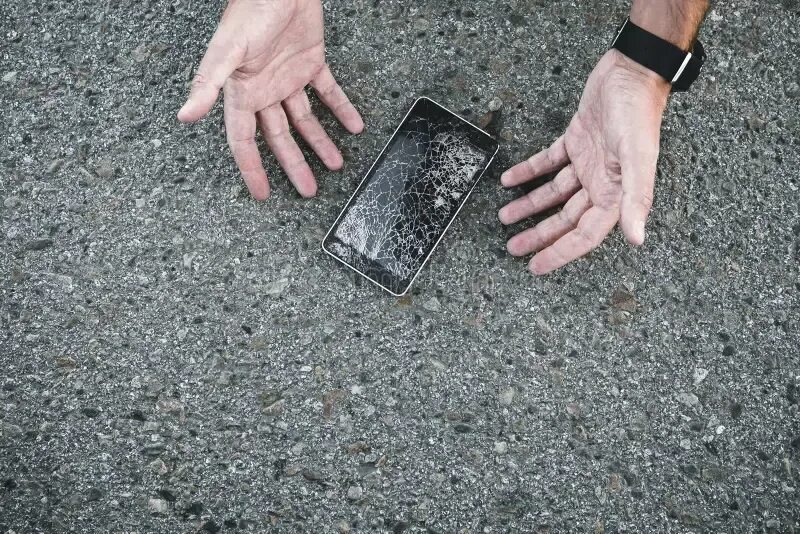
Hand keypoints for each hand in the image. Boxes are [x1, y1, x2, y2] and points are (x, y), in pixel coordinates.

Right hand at [178, 0, 363, 199]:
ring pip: (306, 120)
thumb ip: (208, 84)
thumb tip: (185, 116)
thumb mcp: (227, 50)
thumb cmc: (250, 10)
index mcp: (243, 92)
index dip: (252, 168)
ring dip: (321, 143)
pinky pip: (328, 93)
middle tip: (308, 190)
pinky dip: (342, 109)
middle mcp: (266, 90)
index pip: (245, 141)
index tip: (261, 194)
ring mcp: (289, 78)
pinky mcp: (312, 63)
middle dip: (294, 165)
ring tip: (336, 164)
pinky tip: (353, 126)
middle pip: (280, 138)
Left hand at [498, 49, 670, 274]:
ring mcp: (586, 163)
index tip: (537, 266)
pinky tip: (509, 180)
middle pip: (564, 219)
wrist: (631, 70)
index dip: (561, 252)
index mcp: (616, 193)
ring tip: (504, 218)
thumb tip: (636, 238)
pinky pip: (547, 163)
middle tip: (512, 248)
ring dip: (528, 205)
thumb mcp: (639, 158)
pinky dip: (528, 172)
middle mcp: (601, 183)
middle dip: (538, 235)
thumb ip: (636, 199)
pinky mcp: (574, 141)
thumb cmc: (638, 113)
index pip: (584, 234)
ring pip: (553, 193)